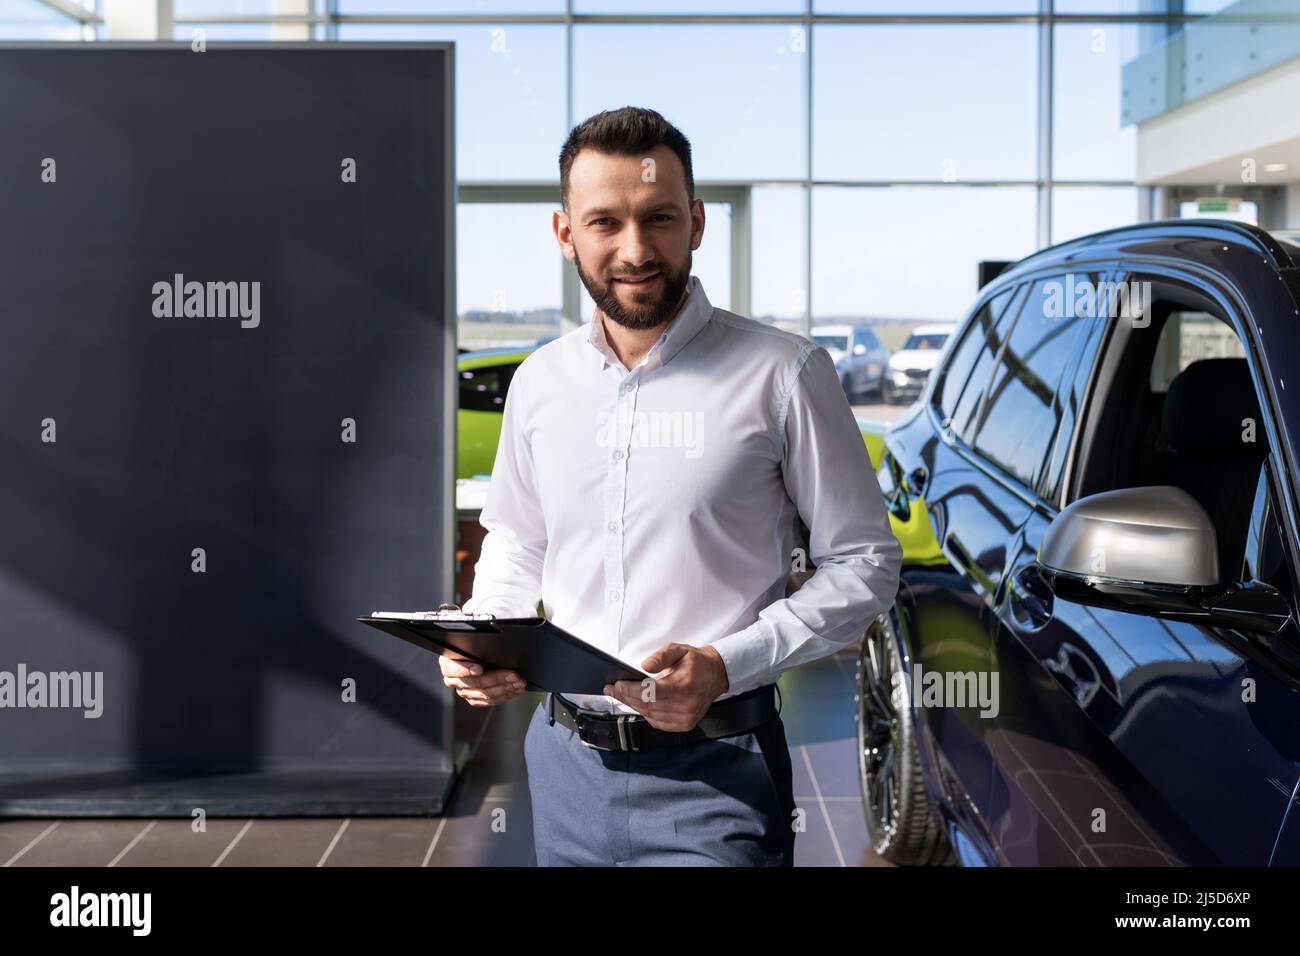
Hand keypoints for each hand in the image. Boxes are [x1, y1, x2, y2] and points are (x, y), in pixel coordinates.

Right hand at [439, 653, 526, 706]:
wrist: (470, 655)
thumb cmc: (470, 648)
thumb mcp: (470, 644)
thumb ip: (475, 646)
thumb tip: (491, 646)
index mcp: (448, 664)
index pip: (454, 669)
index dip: (467, 670)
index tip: (479, 669)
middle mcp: (453, 680)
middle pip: (475, 683)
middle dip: (497, 679)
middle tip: (513, 675)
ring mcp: (463, 691)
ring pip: (484, 694)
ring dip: (505, 689)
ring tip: (518, 683)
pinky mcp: (473, 699)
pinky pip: (488, 701)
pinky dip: (504, 696)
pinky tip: (514, 691)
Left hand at [603, 643, 729, 732]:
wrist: (716, 675)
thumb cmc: (696, 662)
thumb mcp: (679, 650)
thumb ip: (661, 656)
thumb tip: (644, 666)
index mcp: (684, 685)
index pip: (650, 692)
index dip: (629, 690)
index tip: (615, 684)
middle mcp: (686, 705)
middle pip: (647, 705)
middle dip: (625, 697)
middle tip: (611, 690)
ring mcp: (686, 717)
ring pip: (651, 715)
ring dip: (633, 706)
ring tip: (621, 696)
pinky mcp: (685, 724)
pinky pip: (658, 723)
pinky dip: (646, 714)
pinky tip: (638, 705)